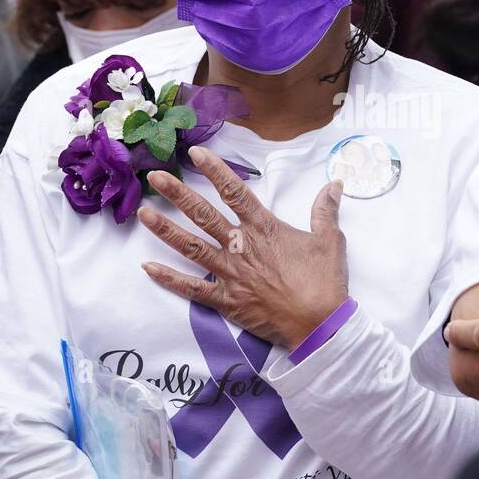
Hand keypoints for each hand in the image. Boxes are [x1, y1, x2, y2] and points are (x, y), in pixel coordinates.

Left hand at [138, 146, 348, 348]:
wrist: (320, 325)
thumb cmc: (325, 283)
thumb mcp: (330, 241)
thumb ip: (325, 210)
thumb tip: (335, 184)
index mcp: (264, 229)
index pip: (235, 192)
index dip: (215, 170)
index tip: (196, 154)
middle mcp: (242, 247)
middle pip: (204, 215)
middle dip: (178, 194)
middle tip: (154, 178)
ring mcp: (230, 274)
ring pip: (191, 247)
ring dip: (166, 230)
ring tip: (143, 214)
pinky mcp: (226, 301)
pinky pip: (192, 289)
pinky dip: (169, 279)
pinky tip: (148, 268)